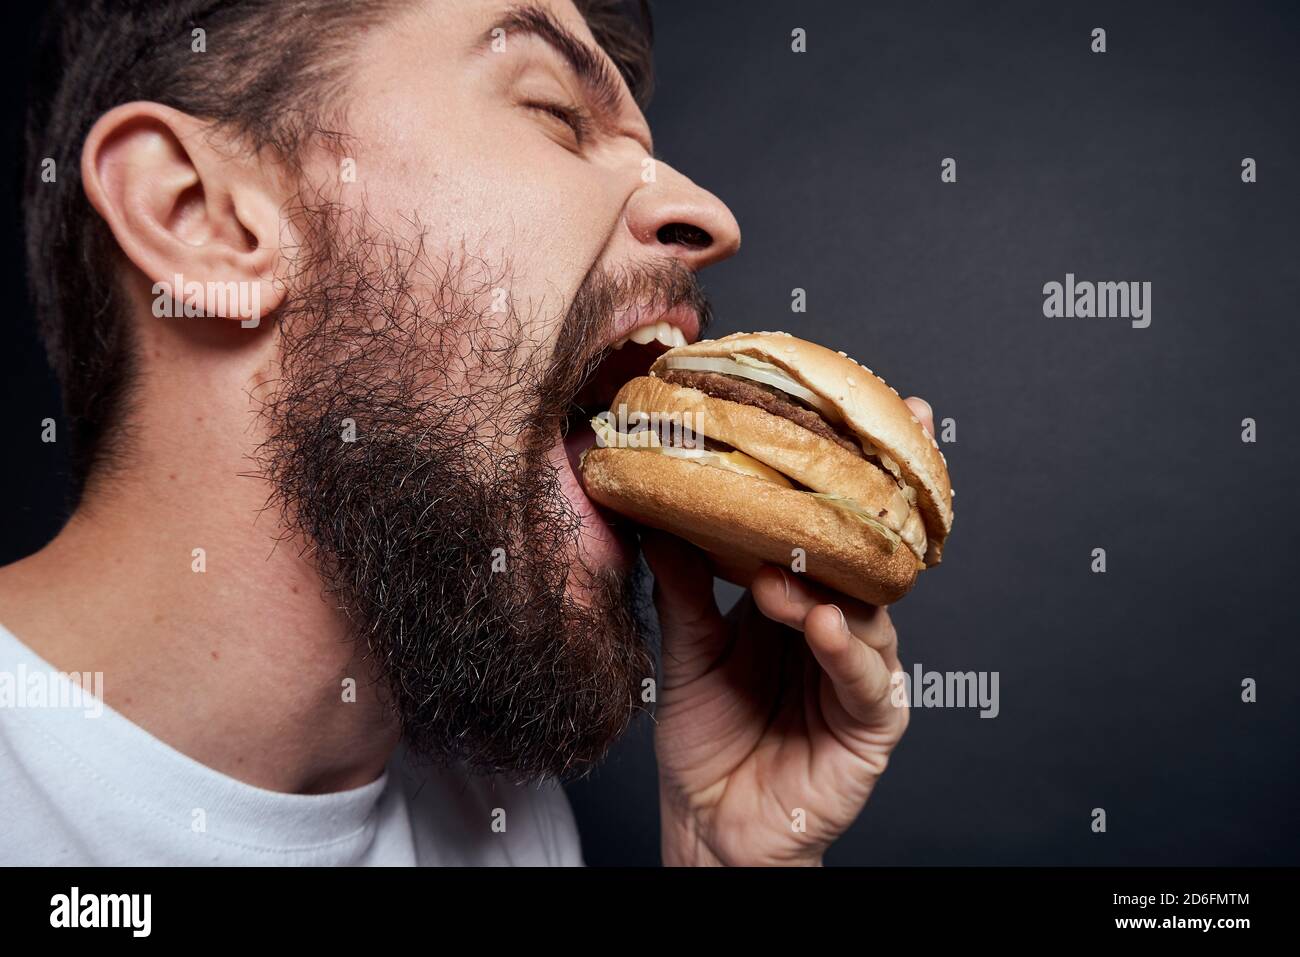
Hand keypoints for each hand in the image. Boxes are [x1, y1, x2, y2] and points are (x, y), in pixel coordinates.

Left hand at [647, 397, 932, 865]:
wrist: (710, 824)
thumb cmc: (707, 738)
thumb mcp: (688, 649)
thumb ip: (685, 588)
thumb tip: (659, 518)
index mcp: (799, 600)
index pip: (825, 531)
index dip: (841, 480)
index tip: (850, 416)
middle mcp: (839, 626)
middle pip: (865, 556)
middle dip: (875, 504)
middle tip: (872, 449)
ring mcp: (860, 671)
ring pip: (867, 610)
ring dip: (827, 585)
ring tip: (784, 572)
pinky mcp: (872, 721)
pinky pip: (866, 677)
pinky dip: (845, 648)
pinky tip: (821, 622)